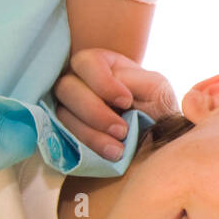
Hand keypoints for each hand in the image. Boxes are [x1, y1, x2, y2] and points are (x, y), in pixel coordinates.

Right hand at [54, 48, 177, 159]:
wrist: (155, 139)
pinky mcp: (64, 130)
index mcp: (101, 63)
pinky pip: (61, 137)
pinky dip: (84, 147)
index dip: (103, 83)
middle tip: (121, 131)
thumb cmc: (157, 107)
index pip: (87, 63)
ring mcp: (66, 106)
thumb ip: (136, 81)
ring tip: (118, 150)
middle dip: (94, 111)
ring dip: (90, 134)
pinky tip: (106, 155)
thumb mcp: (155, 89)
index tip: (126, 102)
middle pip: (66, 87)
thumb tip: (114, 84)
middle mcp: (77, 81)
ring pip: (62, 115)